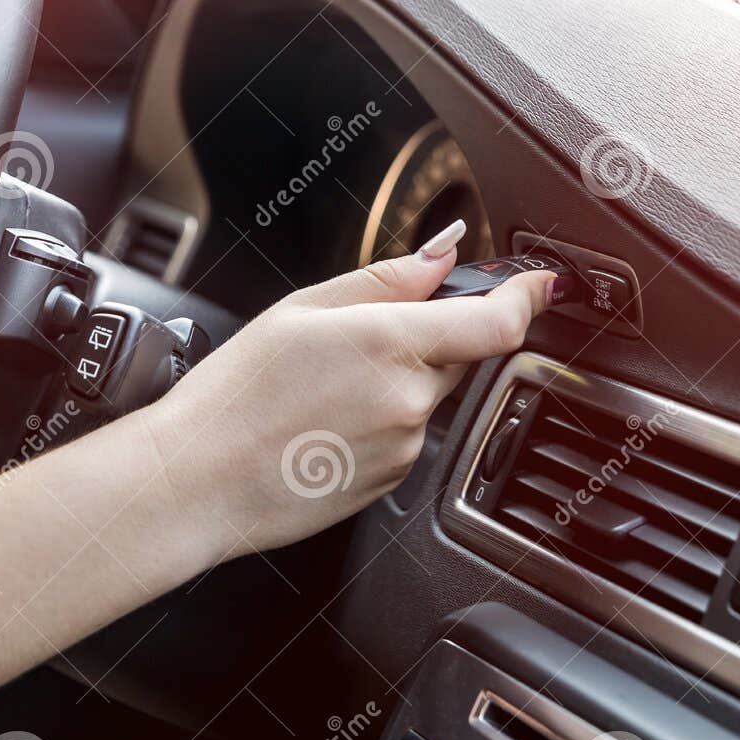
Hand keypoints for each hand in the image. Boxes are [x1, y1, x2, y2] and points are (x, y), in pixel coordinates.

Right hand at [144, 220, 554, 559]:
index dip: (528, 296)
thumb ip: (385, 280)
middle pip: (457, 354)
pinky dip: (380, 420)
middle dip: (426, 337)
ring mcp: (405, 447)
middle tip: (355, 341)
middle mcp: (410, 400)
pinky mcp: (392, 482)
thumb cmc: (233, 398)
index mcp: (391, 344)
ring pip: (428, 396)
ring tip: (323, 389)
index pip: (496, 321)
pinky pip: (407, 436)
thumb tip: (442, 256)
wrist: (197, 484)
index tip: (542, 283)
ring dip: (397, 381)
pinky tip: (324, 422)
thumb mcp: (301, 310)